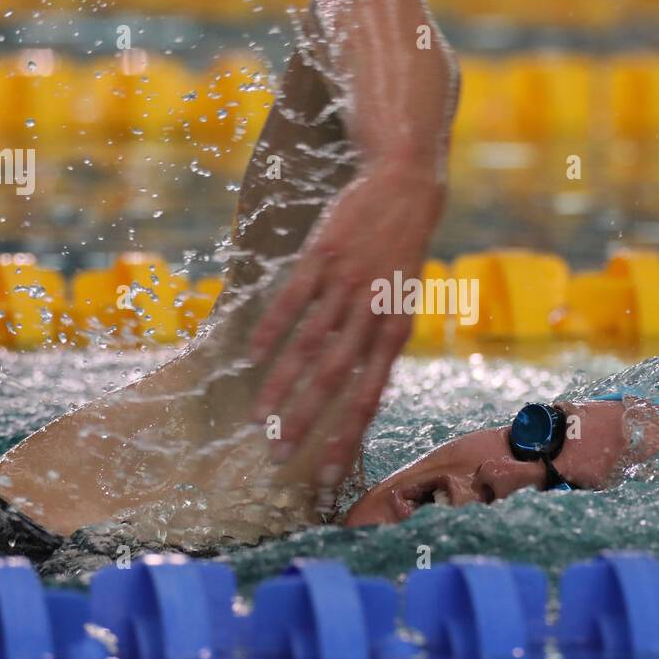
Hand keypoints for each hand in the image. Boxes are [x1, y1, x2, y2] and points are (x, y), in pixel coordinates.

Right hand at [250, 158, 442, 487]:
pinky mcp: (324, 255)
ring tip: (257, 419)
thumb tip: (358, 392)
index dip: (348, 436)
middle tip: (278, 458)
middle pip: (335, 380)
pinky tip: (252, 358)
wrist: (406, 185)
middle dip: (305, 424)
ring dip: (281, 387)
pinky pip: (293, 299)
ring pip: (309, 346)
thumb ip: (379, 344)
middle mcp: (372, 312)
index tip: (327, 473)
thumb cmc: (401, 253)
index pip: (370, 396)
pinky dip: (272, 330)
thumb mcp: (401, 302)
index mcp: (395, 331)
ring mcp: (346, 283)